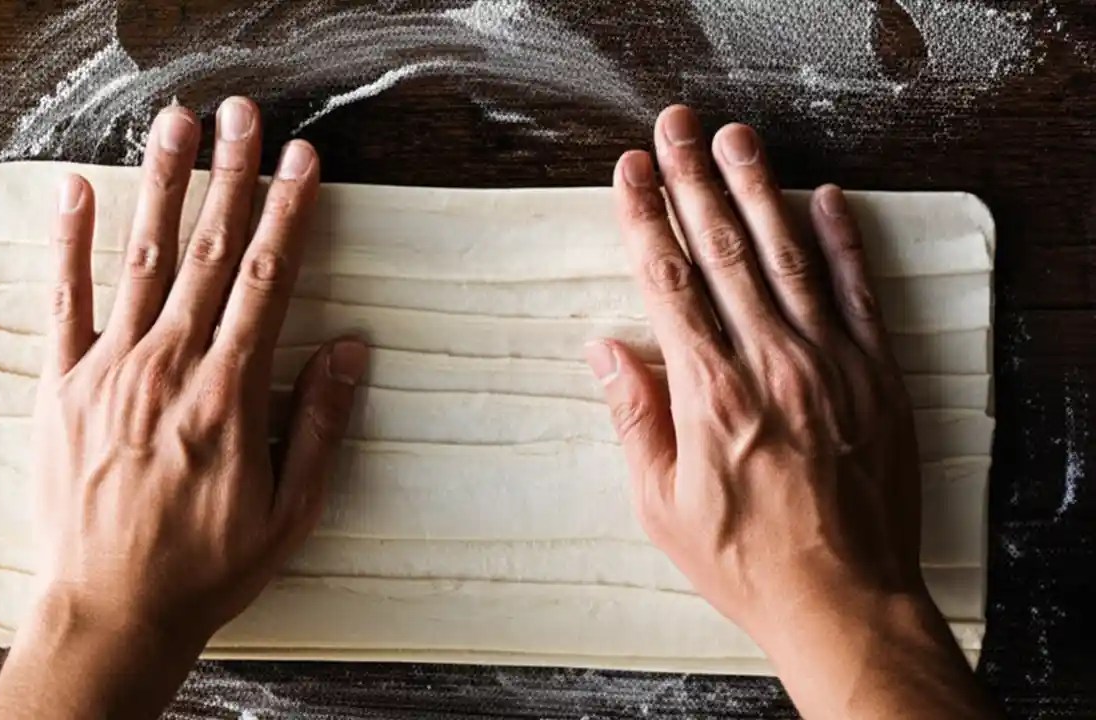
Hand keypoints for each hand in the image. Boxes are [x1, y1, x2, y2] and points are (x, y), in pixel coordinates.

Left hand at [0, 97, 366, 719]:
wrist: (111, 610)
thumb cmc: (206, 565)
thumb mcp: (289, 511)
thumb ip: (317, 424)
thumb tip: (346, 349)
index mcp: (228, 394)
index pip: (264, 281)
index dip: (288, 214)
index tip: (302, 161)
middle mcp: (169, 366)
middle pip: (205, 251)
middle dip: (230, 176)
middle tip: (242, 116)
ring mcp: (110, 370)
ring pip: (140, 258)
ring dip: (161, 184)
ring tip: (175, 126)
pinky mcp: (63, 386)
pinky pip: (64, 302)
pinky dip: (71, 244)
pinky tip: (79, 193)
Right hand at [590, 105, 995, 718]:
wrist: (844, 600)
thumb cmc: (747, 561)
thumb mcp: (662, 505)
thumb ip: (636, 419)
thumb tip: (605, 350)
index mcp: (710, 394)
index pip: (667, 282)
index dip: (644, 217)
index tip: (629, 173)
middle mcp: (770, 364)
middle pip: (723, 250)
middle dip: (694, 180)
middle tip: (675, 128)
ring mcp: (830, 364)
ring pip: (788, 256)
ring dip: (758, 190)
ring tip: (736, 139)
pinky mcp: (876, 376)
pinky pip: (857, 292)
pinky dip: (841, 240)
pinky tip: (825, 198)